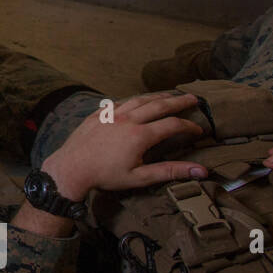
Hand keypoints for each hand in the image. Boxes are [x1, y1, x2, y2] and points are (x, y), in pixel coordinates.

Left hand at [42, 92, 208, 200]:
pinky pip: (120, 102)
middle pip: (159, 105)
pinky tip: (138, 100)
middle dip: (178, 101)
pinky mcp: (98, 115)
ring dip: (157, 96)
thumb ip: (171, 171)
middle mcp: (127, 120)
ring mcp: (111, 115)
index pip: (172, 125)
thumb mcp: (140, 178)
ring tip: (170, 94)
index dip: (189, 126)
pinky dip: (134, 99)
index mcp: (140, 135)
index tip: (199, 129)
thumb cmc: (105, 176)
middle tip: (193, 98)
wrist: (71, 168)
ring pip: (139, 99)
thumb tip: (201, 170)